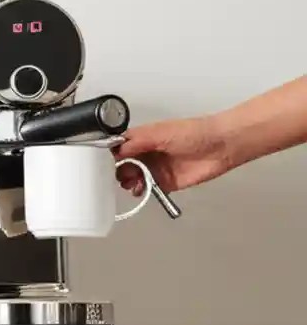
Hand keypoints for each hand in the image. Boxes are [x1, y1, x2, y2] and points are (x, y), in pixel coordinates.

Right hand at [114, 116, 234, 194]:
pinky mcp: (165, 182)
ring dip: (128, 182)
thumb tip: (115, 151)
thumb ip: (135, 142)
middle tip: (121, 174)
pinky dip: (141, 191)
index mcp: (142, 138)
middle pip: (122, 165)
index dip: (109, 155)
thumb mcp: (159, 133)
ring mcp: (155, 168)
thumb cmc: (193, 133)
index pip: (118, 148)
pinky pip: (148, 189)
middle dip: (118, 170)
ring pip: (133, 178)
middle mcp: (146, 153)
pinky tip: (140, 190)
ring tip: (132, 182)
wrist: (220, 146)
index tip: (103, 163)